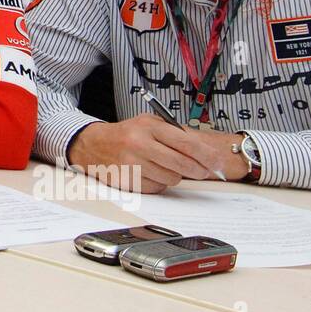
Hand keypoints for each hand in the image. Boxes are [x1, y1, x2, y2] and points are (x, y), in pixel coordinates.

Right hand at [69, 114, 225, 192]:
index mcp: (148, 127)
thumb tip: (203, 153)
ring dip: (174, 175)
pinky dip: (158, 183)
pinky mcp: (129, 180)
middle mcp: (140, 144)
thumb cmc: (126, 134)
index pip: (185, 143)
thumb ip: (173, 133)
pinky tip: (149, 173)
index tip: (218, 163)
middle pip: (182, 164)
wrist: (93, 146)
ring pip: (171, 178)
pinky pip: (157, 187)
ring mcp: (133, 164)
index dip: (206, 155)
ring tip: (162, 166)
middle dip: (198, 170)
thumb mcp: (148, 124)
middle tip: (204, 171)